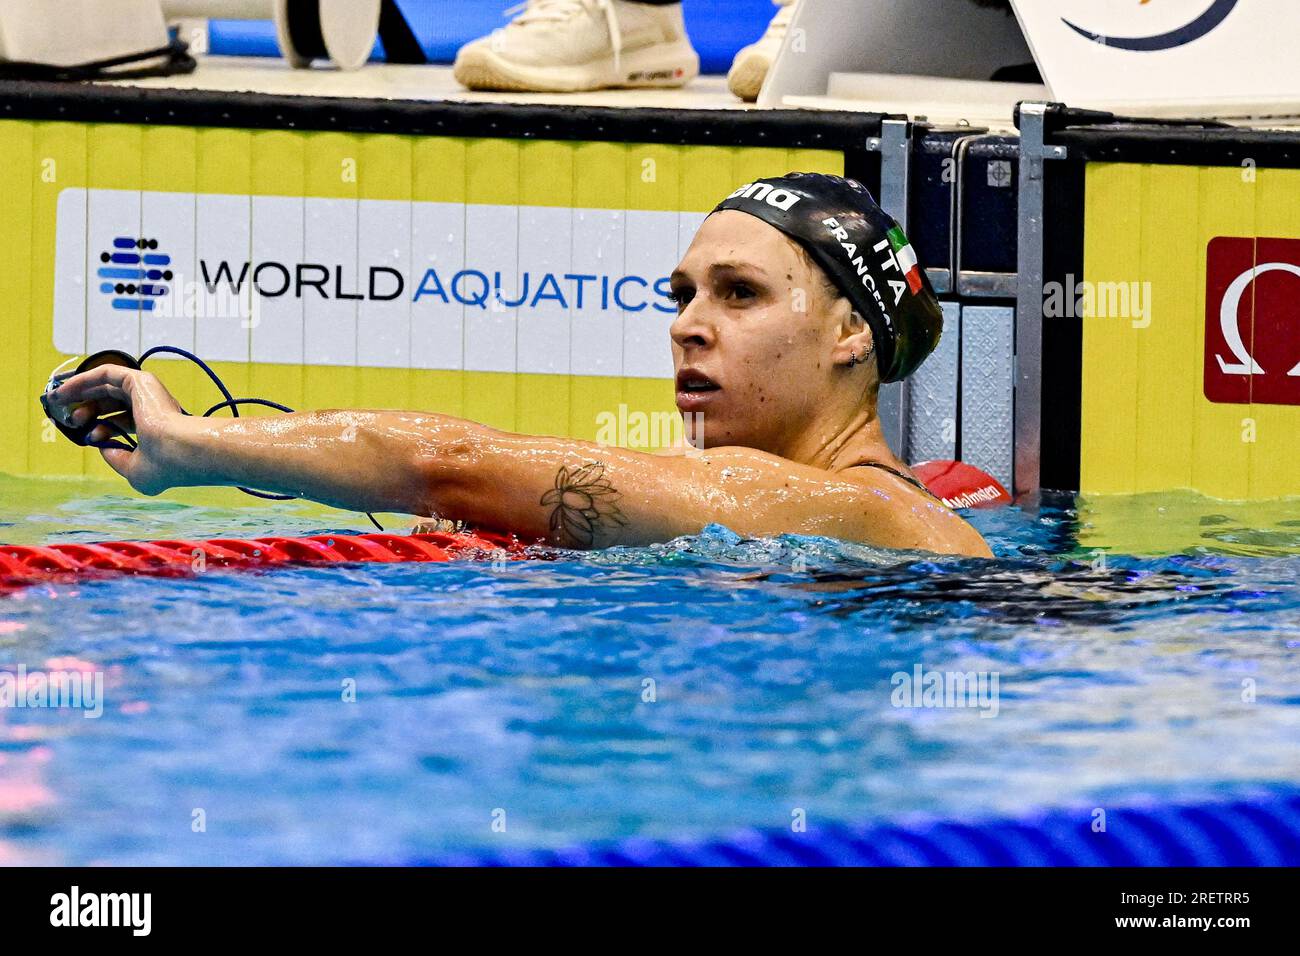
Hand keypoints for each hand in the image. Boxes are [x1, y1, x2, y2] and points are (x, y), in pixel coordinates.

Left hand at [54, 364, 188, 495]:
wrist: (179, 451)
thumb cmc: (164, 465)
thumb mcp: (134, 470)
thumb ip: (116, 457)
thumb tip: (101, 444)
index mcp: (157, 429)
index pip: (124, 421)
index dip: (100, 426)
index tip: (85, 435)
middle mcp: (154, 408)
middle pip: (112, 402)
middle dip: (88, 409)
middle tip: (70, 419)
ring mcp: (148, 393)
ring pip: (107, 386)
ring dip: (81, 393)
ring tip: (61, 404)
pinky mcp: (141, 382)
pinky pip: (107, 374)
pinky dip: (85, 379)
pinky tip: (67, 389)